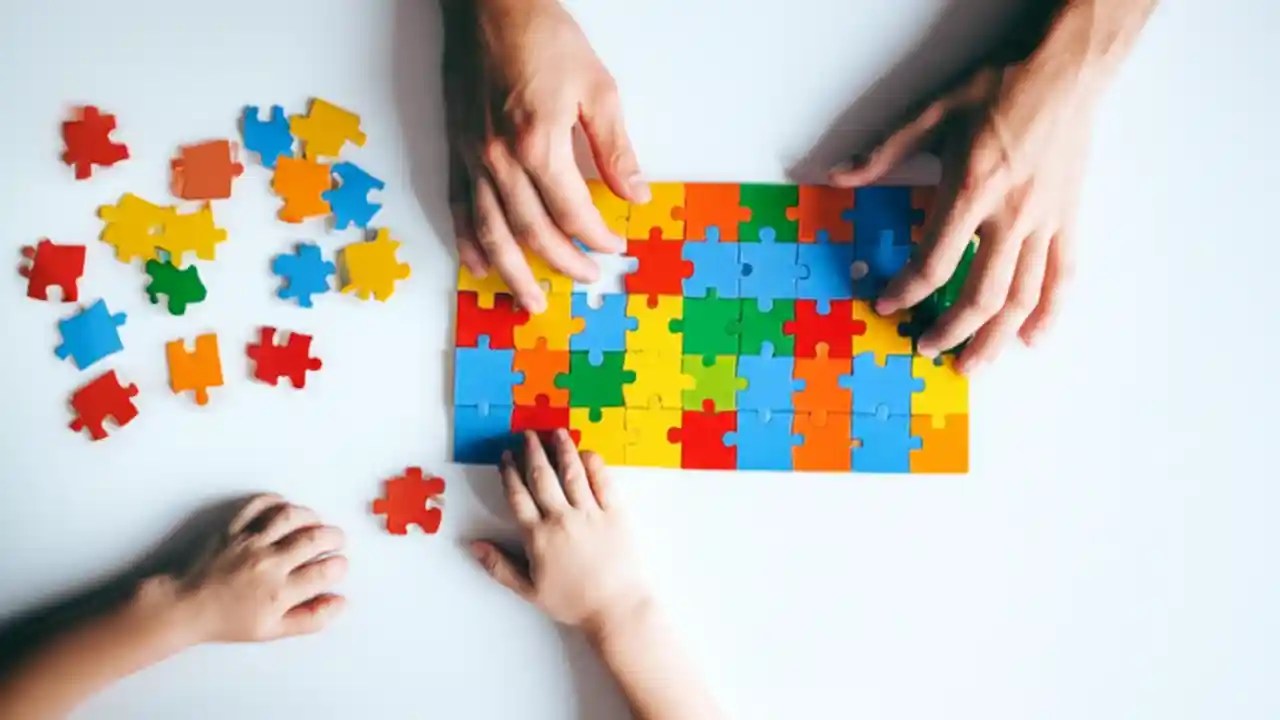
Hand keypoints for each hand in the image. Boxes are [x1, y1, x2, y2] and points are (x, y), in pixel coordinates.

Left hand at [174, 494, 347, 642]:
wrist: (187, 607)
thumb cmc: (229, 621)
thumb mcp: (273, 631)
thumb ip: (311, 618)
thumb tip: (341, 602)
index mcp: (279, 592)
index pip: (325, 571)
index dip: (339, 566)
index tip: (339, 565)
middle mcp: (268, 563)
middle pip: (314, 539)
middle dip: (334, 537)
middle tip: (336, 541)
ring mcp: (249, 542)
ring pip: (291, 516)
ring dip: (311, 516)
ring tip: (317, 522)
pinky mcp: (233, 528)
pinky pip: (259, 504)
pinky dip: (277, 501)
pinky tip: (286, 508)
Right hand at [443, 0, 648, 312]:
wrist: (489, 3)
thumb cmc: (542, 36)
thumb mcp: (598, 88)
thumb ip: (615, 148)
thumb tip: (636, 193)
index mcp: (538, 143)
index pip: (572, 211)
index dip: (597, 236)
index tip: (616, 246)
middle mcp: (499, 158)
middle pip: (532, 231)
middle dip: (562, 263)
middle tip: (586, 280)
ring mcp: (471, 156)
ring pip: (490, 232)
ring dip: (511, 273)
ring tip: (529, 300)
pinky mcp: (455, 149)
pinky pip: (458, 208)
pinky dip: (468, 242)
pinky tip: (478, 266)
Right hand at [471, 430, 650, 633]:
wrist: (616, 608)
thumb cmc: (573, 602)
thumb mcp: (529, 590)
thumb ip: (499, 566)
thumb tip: (473, 545)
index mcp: (538, 537)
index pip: (518, 496)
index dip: (509, 473)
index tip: (505, 456)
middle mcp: (562, 519)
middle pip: (542, 478)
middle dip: (532, 453)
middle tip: (527, 435)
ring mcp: (590, 514)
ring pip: (572, 473)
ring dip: (562, 450)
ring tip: (556, 432)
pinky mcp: (615, 513)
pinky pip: (603, 482)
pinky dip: (593, 464)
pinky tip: (586, 452)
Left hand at [831, 54, 1089, 373]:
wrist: (1067, 67)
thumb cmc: (1002, 85)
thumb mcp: (933, 111)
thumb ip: (884, 152)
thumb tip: (838, 175)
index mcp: (973, 188)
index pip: (936, 260)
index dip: (907, 289)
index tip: (887, 303)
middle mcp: (1012, 213)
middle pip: (982, 293)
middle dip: (952, 330)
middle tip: (927, 348)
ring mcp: (1045, 220)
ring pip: (1023, 296)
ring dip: (997, 337)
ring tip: (974, 365)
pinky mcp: (1068, 217)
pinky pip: (1062, 274)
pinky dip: (1050, 311)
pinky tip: (1033, 339)